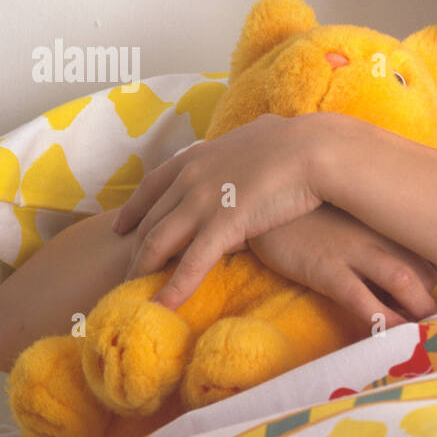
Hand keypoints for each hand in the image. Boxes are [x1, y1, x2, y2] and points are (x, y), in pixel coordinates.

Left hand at [113, 113, 322, 307]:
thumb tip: (262, 129)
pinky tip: (163, 306)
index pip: (153, 185)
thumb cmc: (299, 141)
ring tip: (134, 294)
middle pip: (150, 220)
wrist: (315, 148)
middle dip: (134, 250)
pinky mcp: (222, 227)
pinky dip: (174, 288)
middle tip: (125, 273)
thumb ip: (250, 139)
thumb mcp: (262, 133)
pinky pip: (191, 264)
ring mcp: (202, 202)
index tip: (121, 227)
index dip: (134, 209)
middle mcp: (190, 179)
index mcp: (199, 157)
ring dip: (143, 271)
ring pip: (159, 243)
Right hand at [249, 205, 436, 327]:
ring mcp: (354, 250)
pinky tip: (388, 336)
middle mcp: (379, 231)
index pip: (430, 253)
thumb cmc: (311, 215)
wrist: (260, 202)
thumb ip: (379, 236)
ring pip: (404, 282)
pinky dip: (382, 320)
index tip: (432, 304)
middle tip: (427, 327)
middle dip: (430, 303)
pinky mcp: (328, 269)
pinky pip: (364, 300)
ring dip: (418, 312)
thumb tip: (401, 274)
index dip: (435, 284)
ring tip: (419, 334)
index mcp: (386, 218)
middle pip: (426, 271)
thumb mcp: (352, 218)